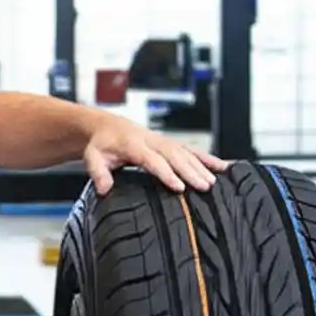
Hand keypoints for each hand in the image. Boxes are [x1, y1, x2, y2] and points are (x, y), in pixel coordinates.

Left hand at [83, 113, 227, 194]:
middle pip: (174, 155)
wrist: (108, 126)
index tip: (178, 187)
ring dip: (201, 165)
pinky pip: (190, 149)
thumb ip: (98, 173)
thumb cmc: (102, 145)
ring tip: (214, 182)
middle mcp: (151, 140)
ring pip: (185, 152)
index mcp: (133, 144)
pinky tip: (222, 167)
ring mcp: (163, 140)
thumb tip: (104, 189)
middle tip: (204, 187)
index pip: (152, 159)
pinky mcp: (170, 143)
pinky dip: (206, 157)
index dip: (166, 173)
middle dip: (190, 171)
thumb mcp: (93, 157)